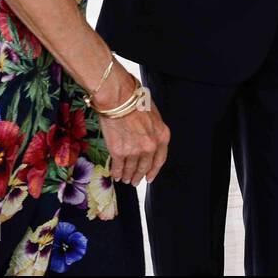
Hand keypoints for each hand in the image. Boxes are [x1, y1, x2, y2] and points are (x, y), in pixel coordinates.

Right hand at [92, 68, 169, 185]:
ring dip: (128, 176)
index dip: (154, 170)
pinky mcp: (118, 152)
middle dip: (140, 176)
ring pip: (131, 169)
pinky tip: (115, 175)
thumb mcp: (153, 114)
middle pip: (145, 166)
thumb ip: (153, 130)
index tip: (150, 176)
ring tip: (125, 179)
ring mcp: (134, 150)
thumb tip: (147, 139)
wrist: (119, 96)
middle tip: (135, 180)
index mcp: (162, 135)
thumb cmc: (135, 99)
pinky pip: (118, 167)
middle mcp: (150, 146)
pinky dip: (116, 172)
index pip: (160, 159)